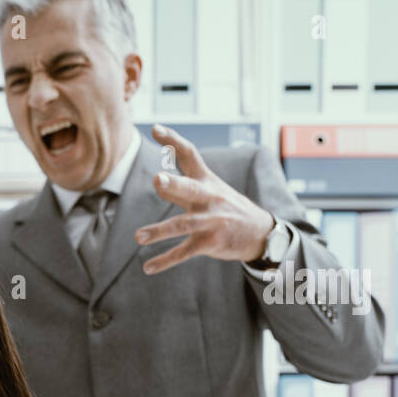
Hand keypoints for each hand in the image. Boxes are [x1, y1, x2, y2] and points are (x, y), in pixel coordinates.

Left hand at [134, 123, 275, 274]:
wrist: (259, 232)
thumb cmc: (227, 207)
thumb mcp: (212, 189)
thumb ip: (185, 183)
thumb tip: (157, 178)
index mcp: (207, 181)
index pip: (190, 155)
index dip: (173, 141)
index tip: (155, 129)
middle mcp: (208, 198)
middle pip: (188, 188)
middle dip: (173, 184)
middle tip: (157, 179)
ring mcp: (210, 221)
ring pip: (182, 224)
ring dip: (159, 231)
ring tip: (138, 236)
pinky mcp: (210, 243)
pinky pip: (184, 252)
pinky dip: (165, 260)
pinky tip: (148, 267)